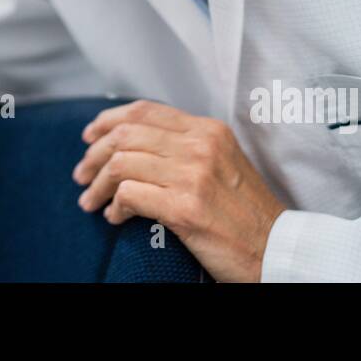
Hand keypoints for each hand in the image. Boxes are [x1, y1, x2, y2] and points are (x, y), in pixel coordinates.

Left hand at [72, 99, 286, 281]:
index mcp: (208, 130)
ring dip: (97, 185)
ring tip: (90, 201)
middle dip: (93, 155)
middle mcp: (200, 146)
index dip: (108, 121)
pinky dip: (114, 206)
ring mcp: (192, 175)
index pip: (144, 111)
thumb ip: (187, 147)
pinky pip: (129, 195)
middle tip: (81, 174)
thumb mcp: (224, 163)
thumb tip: (137, 144)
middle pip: (125, 134)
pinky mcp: (185, 208)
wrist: (278, 249)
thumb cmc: (248, 213)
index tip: (89, 136)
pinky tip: (115, 218)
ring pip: (121, 163)